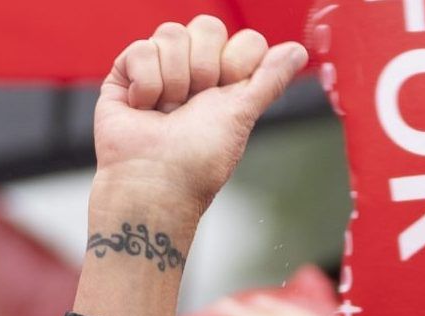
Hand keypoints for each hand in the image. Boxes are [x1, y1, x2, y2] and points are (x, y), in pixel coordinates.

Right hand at [91, 17, 308, 231]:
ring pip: (172, 33)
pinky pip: (141, 48)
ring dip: (173, 81)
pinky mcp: (126, 70)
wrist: (154, 180)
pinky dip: (146, 85)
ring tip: (167, 112)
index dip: (237, 63)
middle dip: (204, 70)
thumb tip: (297, 51)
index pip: (245, 39)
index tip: (226, 96)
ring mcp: (160, 67)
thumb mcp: (242, 115)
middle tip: (193, 105)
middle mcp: (195, 69)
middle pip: (208, 25)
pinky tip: (143, 108)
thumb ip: (269, 79)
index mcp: (227, 81)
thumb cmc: (198, 160)